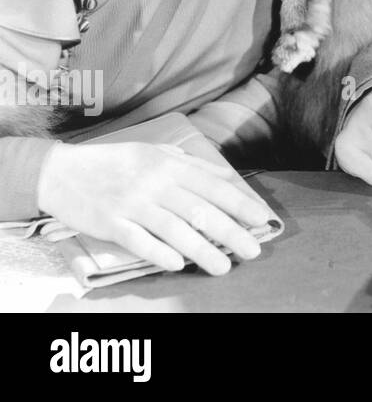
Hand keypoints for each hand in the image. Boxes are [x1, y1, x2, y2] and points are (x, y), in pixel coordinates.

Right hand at [35, 141, 273, 275]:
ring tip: (224, 266)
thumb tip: (226, 177)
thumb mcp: (155, 153)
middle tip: (253, 250)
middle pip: (199, 210)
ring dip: (202, 249)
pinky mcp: (110, 223)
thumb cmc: (115, 162)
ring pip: (174, 229)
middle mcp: (155, 183)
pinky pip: (138, 240)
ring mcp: (132, 204)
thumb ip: (191, 165)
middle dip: (231, 231)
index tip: (261, 219)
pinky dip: (158, 253)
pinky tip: (178, 265)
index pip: (213, 186)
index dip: (239, 203)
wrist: (62, 171)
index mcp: (169, 165)